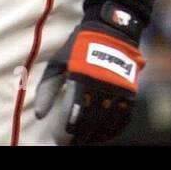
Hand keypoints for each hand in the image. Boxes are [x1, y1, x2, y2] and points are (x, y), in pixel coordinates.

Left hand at [33, 4, 145, 144]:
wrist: (112, 28)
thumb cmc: (80, 46)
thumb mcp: (59, 61)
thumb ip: (47, 88)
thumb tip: (39, 115)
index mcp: (81, 78)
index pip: (74, 114)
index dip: (68, 130)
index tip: (62, 137)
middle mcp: (100, 85)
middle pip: (91, 121)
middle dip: (81, 135)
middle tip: (74, 141)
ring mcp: (117, 88)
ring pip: (108, 122)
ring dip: (97, 135)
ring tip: (88, 140)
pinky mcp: (130, 90)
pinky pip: (124, 117)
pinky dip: (115, 129)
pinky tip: (106, 135)